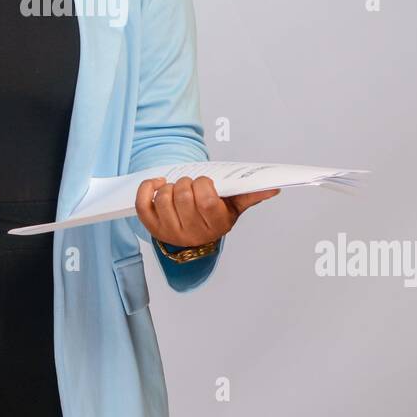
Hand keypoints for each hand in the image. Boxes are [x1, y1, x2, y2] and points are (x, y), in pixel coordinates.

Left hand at [134, 175, 279, 247]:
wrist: (193, 234)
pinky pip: (142, 204)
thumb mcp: (233, 207)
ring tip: (176, 187)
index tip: (204, 182)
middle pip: (183, 197)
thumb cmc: (214, 214)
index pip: (206, 201)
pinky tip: (158, 184)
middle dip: (186, 183)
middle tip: (190, 183)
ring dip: (169, 186)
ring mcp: (169, 231)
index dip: (203, 185)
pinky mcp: (152, 226)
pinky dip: (147, 189)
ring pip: (164, 199)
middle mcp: (191, 232)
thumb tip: (273, 188)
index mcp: (214, 225)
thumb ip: (250, 195)